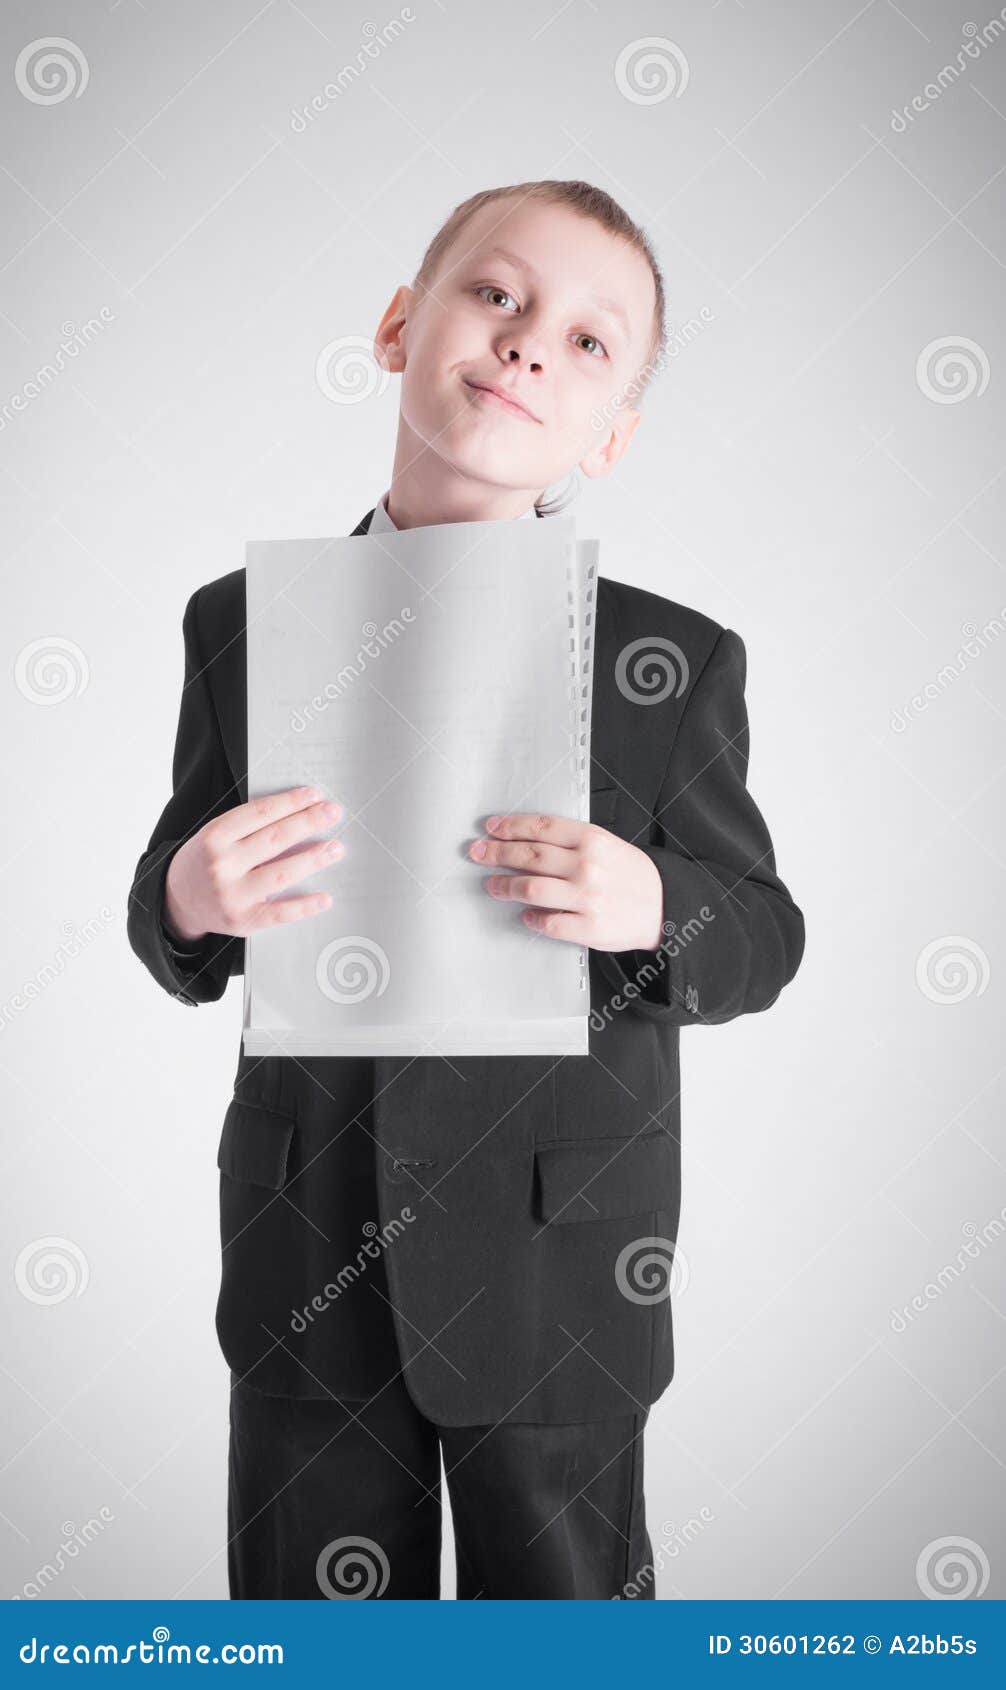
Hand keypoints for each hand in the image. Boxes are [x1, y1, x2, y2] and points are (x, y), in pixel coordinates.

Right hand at [163, 786, 343, 942]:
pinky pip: (279, 913)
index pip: (260, 813)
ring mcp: (232, 895)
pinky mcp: (242, 921)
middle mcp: (222, 864)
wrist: (176, 901)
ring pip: (281, 874)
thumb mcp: (216, 835)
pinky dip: (305, 906)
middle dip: (308, 823)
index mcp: (215, 836)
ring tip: (336, 848)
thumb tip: (298, 813)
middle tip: (333, 813)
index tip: (315, 795)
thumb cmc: (205, 861)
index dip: (290, 802)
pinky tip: (325, 898)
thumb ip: (249, 827)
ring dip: (313, 859)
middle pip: (274, 839)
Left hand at [467, 810, 664, 951]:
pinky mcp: (589, 928)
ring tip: (492, 885)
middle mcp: (587, 866)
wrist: (665, 905)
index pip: (541, 828)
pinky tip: (525, 915)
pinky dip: (532, 918)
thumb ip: (571, 841)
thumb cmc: (630, 874)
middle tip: (477, 853)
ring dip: (504, 886)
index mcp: (592, 840)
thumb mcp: (606, 844)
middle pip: (529, 855)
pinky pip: (549, 923)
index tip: (491, 828)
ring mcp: (587, 898)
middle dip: (497, 853)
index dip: (510, 826)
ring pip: (531, 888)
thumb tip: (525, 840)